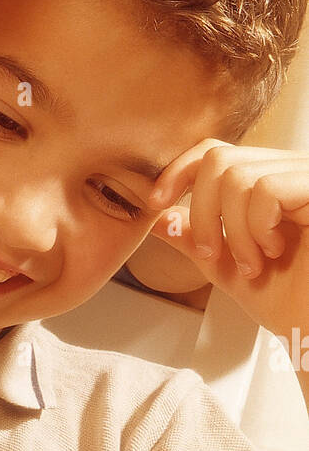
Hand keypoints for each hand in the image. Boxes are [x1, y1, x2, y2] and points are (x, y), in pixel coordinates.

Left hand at [149, 141, 308, 335]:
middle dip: (202, 213)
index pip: (214, 152)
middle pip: (218, 160)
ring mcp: (304, 177)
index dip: (179, 171)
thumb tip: (158, 218)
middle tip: (212, 254)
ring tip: (252, 263)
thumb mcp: (226, 266)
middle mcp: (287, 171)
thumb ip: (194, 239)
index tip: (156, 204)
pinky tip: (274, 251)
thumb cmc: (285, 299)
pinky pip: (267, 189)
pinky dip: (258, 227)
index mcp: (266, 181)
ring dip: (233, 231)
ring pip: (238, 177)